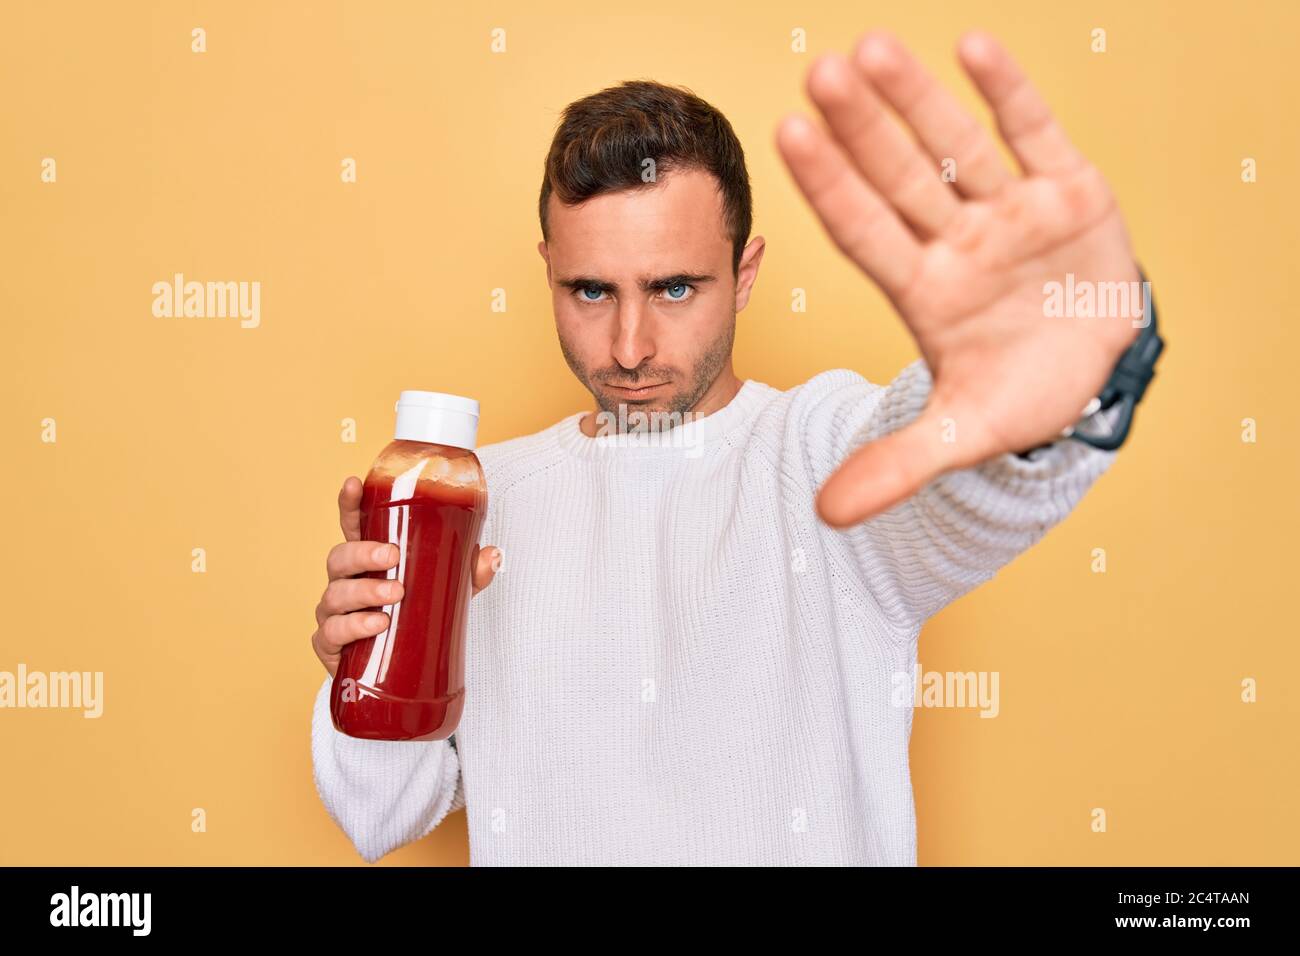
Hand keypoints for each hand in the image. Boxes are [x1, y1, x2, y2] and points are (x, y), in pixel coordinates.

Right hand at [310, 476, 500, 677]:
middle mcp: (345, 581)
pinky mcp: (330, 643)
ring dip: (364, 592)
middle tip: (392, 556)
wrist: (399, 670)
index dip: (349, 503)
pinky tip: (376, 625)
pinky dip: (353, 627)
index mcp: (368, 560)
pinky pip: (331, 632)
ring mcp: (334, 612)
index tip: (354, 483)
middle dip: (363, 553)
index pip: (353, 525)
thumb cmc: (413, 618)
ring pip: (335, 594)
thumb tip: (493, 556)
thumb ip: (466, 574)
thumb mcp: (445, 592)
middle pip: (339, 557)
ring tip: (394, 595)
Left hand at [776, 30, 1142, 527]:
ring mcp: (1009, 212)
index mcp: (924, 291)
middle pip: (901, 180)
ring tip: (873, 50)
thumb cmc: (1021, 393)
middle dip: (863, 132)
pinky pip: (1035, 135)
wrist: (1097, 369)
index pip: (865, 233)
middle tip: (819, 74)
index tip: (788, 135)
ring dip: (919, 102)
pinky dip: (1009, 95)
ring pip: (958, 148)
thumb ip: (897, 465)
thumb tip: (824, 516)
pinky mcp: (1067, 191)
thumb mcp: (964, 434)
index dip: (830, 188)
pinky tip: (974, 46)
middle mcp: (956, 242)